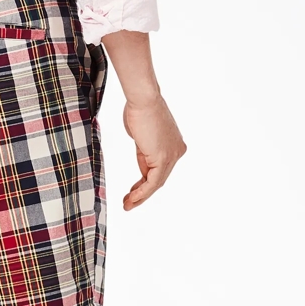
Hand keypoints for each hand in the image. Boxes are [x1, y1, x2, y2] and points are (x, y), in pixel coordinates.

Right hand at [121, 95, 186, 210]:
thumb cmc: (140, 111)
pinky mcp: (163, 158)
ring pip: (156, 183)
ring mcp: (172, 155)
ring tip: (127, 205)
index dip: (145, 184)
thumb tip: (144, 167)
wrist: (143, 100)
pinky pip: (152, 182)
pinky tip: (132, 198)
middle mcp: (177, 151)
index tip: (132, 193)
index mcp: (175, 145)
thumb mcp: (143, 137)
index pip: (159, 171)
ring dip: (140, 197)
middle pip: (159, 179)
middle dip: (142, 194)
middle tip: (129, 204)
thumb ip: (145, 153)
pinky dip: (141, 192)